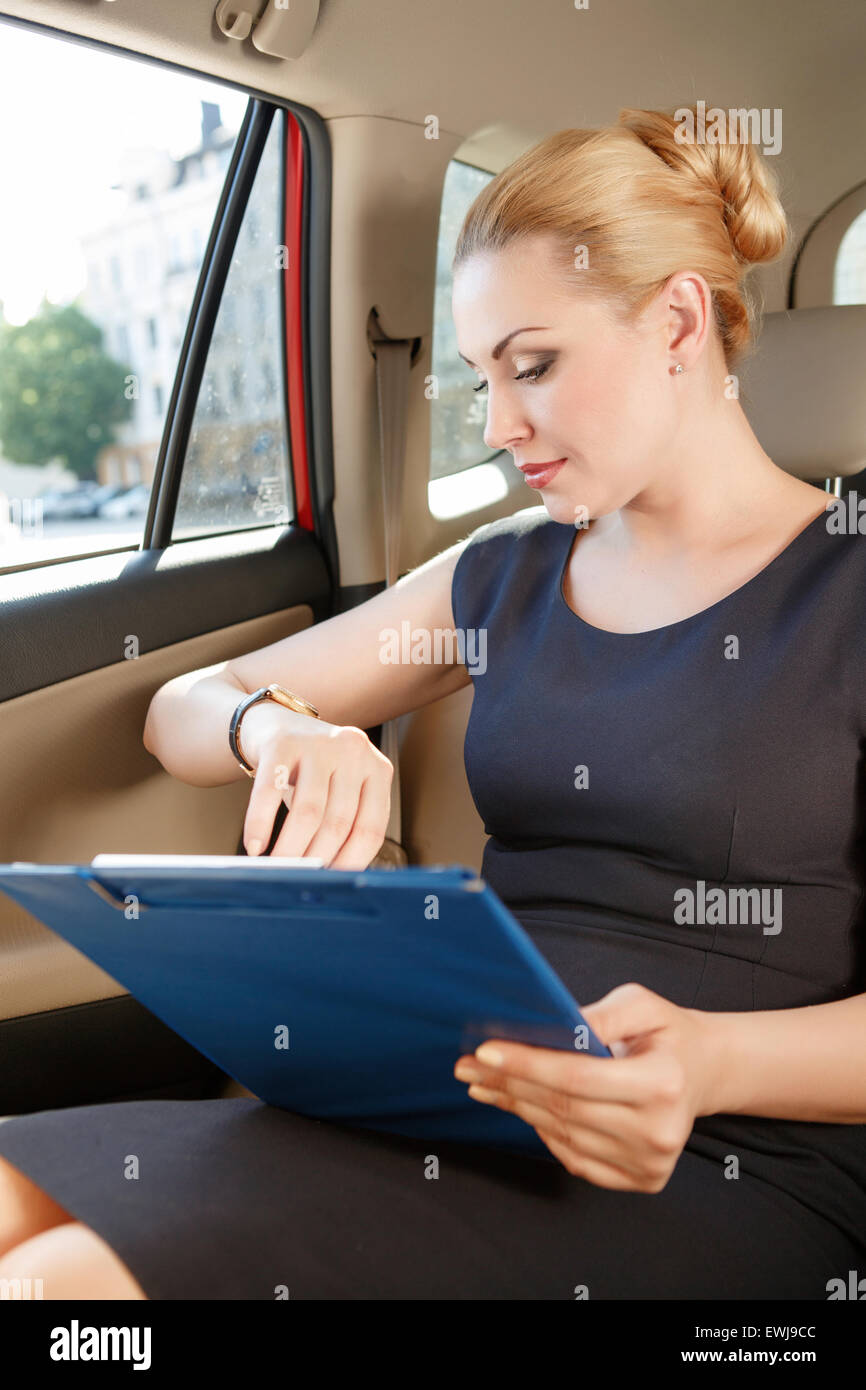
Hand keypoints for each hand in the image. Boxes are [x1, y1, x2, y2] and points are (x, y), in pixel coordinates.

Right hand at [240, 703, 393, 869]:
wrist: (275, 723)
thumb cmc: (312, 770)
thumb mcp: (340, 789)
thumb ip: (343, 825)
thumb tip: (330, 877)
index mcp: (378, 770)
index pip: (371, 828)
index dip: (350, 862)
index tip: (331, 884)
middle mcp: (353, 751)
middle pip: (338, 822)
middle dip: (316, 858)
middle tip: (299, 880)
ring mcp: (318, 743)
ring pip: (308, 811)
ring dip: (290, 848)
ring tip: (278, 868)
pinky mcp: (282, 742)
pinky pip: (269, 792)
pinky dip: (260, 824)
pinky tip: (255, 846)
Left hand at [453, 982, 716, 1191]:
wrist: (703, 1072)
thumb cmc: (666, 1033)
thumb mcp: (640, 1005)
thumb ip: (599, 1015)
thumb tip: (551, 1026)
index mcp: (662, 1083)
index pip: (577, 1077)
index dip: (527, 1065)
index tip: (484, 1051)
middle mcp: (658, 1130)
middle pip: (563, 1108)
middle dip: (509, 1083)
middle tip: (469, 1065)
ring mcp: (650, 1162)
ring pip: (563, 1135)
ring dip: (517, 1108)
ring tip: (484, 1084)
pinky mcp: (642, 1180)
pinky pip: (575, 1159)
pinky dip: (544, 1133)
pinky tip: (521, 1108)